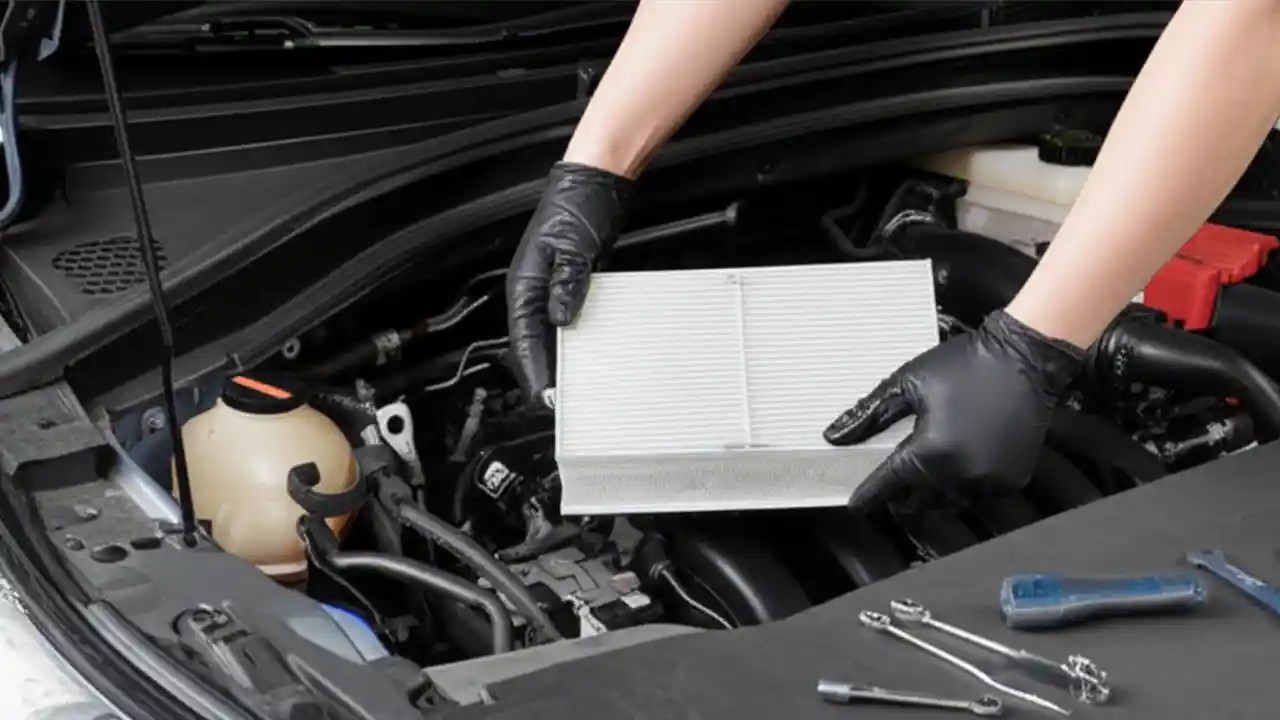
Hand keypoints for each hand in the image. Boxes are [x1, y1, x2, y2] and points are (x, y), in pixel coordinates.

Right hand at [506, 162, 634, 404]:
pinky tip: (586, 359)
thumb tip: (561, 319)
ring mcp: (551, 291)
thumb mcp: (574, 247)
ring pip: (549, 338)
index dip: (533, 371)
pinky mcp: (570, 288)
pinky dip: (574, 345)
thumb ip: (567, 285)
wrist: (596, 182)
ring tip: (569, 393)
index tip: (544, 396)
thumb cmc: (577, 204)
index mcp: (525, 284)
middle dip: (542, 376)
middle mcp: (534, 291)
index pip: (524, 339)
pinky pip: (568, 326)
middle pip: (533, 345)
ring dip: (558, 364)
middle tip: (555, 405)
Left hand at [824, 309, 1084, 514]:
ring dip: (933, 493)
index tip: (857, 505)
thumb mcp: (907, 383)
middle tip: (895, 482)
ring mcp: (988, 480)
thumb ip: (868, 414)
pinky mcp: (1011, 480)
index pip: (887, 486)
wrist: (1022, 358)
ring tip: (929, 470)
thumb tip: (835, 435)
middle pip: (917, 502)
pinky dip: (965, 487)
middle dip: (902, 496)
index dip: (868, 497)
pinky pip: (978, 496)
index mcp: (930, 451)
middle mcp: (960, 473)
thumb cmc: (966, 365)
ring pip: (948, 503)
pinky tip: (961, 463)